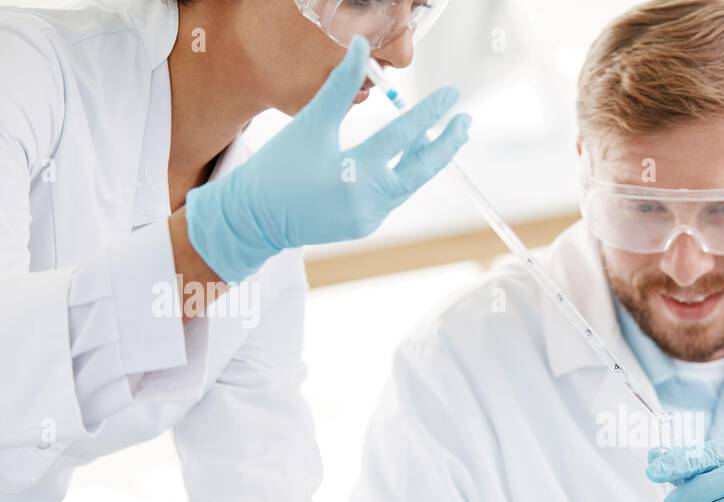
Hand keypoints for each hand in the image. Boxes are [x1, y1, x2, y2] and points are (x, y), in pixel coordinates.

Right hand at [186, 36, 470, 282]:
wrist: (254, 219)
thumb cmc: (277, 168)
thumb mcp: (309, 124)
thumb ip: (339, 87)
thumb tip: (361, 48)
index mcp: (354, 174)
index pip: (402, 138)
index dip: (429, 114)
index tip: (451, 96)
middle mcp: (369, 202)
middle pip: (420, 170)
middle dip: (446, 145)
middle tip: (465, 121)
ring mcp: (370, 218)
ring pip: (408, 184)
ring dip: (426, 158)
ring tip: (445, 135)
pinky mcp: (366, 226)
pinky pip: (393, 196)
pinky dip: (403, 174)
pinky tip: (411, 157)